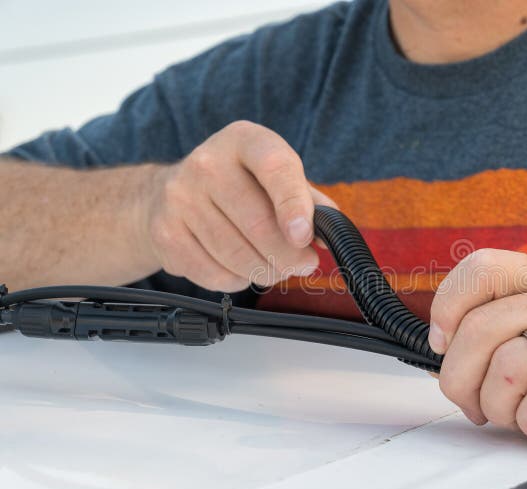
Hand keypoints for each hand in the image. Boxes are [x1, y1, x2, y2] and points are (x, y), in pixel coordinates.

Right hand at [142, 121, 335, 291]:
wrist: (167, 194)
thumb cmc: (237, 185)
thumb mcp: (274, 176)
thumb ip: (307, 200)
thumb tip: (329, 231)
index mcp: (243, 140)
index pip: (275, 168)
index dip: (294, 205)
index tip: (305, 236)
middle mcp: (206, 164)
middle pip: (257, 223)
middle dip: (289, 255)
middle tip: (304, 264)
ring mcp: (180, 199)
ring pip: (237, 255)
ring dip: (267, 271)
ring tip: (276, 267)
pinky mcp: (165, 234)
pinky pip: (214, 274)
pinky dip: (238, 280)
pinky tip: (242, 267)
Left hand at [428, 249, 526, 454]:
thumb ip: (514, 324)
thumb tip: (444, 349)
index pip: (481, 268)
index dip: (447, 307)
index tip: (443, 345)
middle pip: (482, 328)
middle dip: (460, 379)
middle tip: (475, 405)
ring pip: (509, 368)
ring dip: (501, 408)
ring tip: (521, 417)